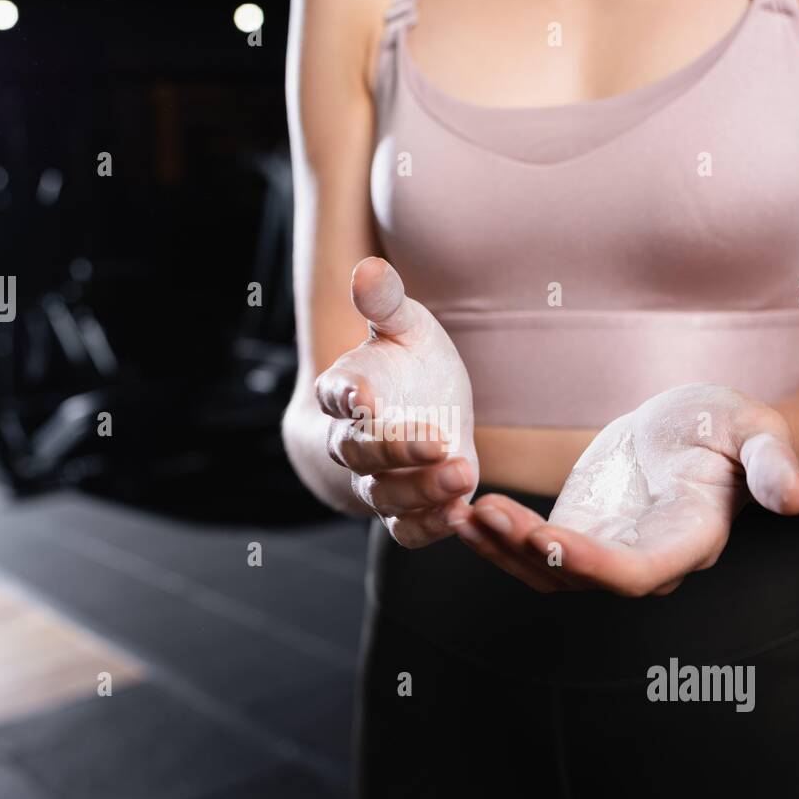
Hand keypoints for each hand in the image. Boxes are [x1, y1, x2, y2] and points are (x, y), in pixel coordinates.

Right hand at [316, 257, 478, 546]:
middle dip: (396, 450)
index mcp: (344, 390)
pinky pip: (407, 530)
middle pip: (358, 453)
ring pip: (385, 497)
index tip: (364, 395)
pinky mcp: (405, 511)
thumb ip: (386, 303)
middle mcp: (351, 442)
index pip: (335, 395)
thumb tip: (369, 268)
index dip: (348, 396)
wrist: (419, 409)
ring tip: (463, 475)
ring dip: (421, 491)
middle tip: (438, 441)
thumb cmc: (409, 361)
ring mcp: (376, 481)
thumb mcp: (405, 326)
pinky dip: (429, 527)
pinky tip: (461, 513)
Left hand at [453, 383, 798, 593]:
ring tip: (461, 511)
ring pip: (545, 571)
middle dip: (527, 551)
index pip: (638, 572)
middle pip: (579, 577)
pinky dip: (495, 538)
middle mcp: (645, 559)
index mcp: (689, 539)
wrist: (698, 429)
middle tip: (483, 511)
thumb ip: (775, 465)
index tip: (546, 537)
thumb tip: (797, 498)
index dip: (592, 564)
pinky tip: (462, 513)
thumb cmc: (731, 428)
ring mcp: (606, 551)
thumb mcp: (759, 431)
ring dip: (500, 549)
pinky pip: (530, 551)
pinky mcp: (576, 533)